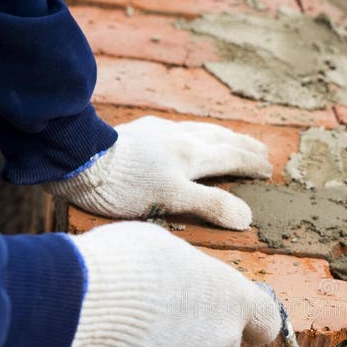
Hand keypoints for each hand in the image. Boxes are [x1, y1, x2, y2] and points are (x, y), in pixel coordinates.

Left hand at [45, 116, 271, 229]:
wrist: (78, 160)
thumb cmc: (123, 186)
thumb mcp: (171, 200)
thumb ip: (210, 206)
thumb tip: (246, 217)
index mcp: (192, 156)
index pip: (231, 158)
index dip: (251, 164)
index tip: (268, 169)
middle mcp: (181, 138)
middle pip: (221, 140)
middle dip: (244, 146)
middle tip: (262, 150)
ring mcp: (160, 132)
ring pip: (201, 130)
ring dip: (223, 136)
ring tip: (233, 139)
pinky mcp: (140, 131)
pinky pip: (179, 128)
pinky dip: (196, 131)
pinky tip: (187, 134)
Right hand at [65, 221, 280, 346]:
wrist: (79, 302)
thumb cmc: (123, 262)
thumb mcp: (169, 249)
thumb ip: (193, 276)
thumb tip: (187, 284)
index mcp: (231, 298)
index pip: (266, 322)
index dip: (252, 322)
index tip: (237, 319)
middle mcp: (222, 339)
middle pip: (223, 345)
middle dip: (201, 335)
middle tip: (163, 316)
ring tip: (130, 328)